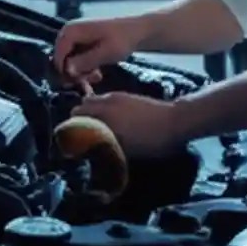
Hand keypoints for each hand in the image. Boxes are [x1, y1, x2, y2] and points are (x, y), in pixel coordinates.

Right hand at [53, 16, 149, 85]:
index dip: (66, 72)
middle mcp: (68, 32)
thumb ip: (85, 61)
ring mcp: (74, 37)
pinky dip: (85, 68)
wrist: (137, 32)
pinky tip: (97, 74)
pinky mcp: (81, 43)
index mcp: (71, 30)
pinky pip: (76, 59)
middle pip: (62, 59)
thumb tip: (67, 69)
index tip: (79, 83)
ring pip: (69, 62)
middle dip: (75, 73)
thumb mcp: (105, 52)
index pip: (58, 56)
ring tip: (97, 77)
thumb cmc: (123, 40)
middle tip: (89, 83)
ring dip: (81, 72)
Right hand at [71, 92, 186, 157]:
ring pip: (92, 101)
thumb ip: (105, 146)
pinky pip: (104, 99)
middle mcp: (105, 104)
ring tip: (96, 125)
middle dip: (78, 118)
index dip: (71, 130)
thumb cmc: (151, 140)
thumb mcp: (127, 150)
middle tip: (84, 133)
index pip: (75, 119)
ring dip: (90, 111)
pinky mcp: (125, 95)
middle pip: (81, 106)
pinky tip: (111, 119)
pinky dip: (101, 107)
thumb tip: (92, 148)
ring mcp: (115, 97)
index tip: (72, 140)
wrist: (175, 121)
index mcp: (104, 117)